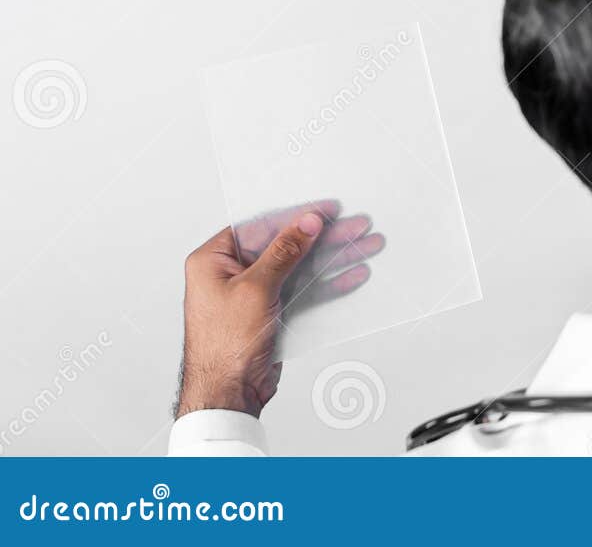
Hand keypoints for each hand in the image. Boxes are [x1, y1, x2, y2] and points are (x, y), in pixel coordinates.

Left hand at [176, 200, 383, 417]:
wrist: (227, 394)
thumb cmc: (222, 347)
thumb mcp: (255, 289)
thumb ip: (284, 252)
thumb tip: (305, 224)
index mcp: (213, 260)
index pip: (260, 226)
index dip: (296, 216)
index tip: (326, 210)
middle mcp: (231, 273)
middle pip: (286, 245)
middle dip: (325, 237)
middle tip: (355, 226)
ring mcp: (254, 293)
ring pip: (301, 267)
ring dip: (333, 258)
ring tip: (365, 246)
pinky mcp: (272, 311)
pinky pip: (304, 290)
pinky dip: (328, 283)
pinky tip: (353, 275)